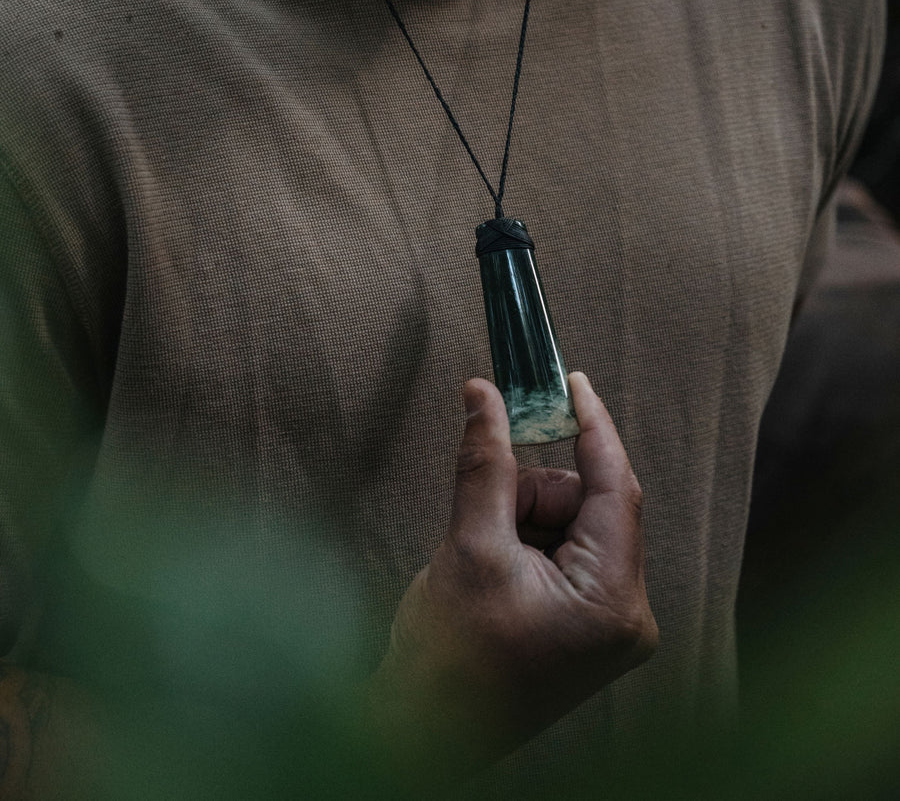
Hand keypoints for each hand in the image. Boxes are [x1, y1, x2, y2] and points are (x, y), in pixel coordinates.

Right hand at [370, 373, 657, 769]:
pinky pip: (561, 548)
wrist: (419, 733)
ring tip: (480, 559)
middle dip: (531, 493)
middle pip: (587, 503)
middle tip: (484, 515)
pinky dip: (521, 539)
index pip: (616, 486)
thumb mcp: (468, 545)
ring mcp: (605, 621)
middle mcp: (624, 612)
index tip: (571, 381)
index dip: (592, 425)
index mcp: (613, 600)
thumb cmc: (447, 665)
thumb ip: (487, 463)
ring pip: (569, 521)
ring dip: (520, 518)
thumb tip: (486, 395)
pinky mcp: (583, 622)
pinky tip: (490, 571)